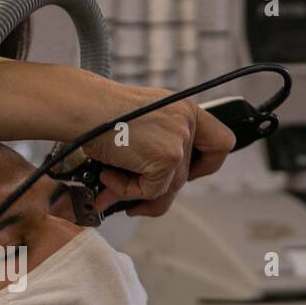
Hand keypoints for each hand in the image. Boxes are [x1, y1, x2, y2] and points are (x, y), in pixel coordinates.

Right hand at [77, 80, 234, 215]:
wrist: (84, 108)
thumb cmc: (100, 114)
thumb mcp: (140, 124)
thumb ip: (155, 148)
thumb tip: (151, 189)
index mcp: (185, 110)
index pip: (221, 143)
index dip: (207, 165)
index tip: (187, 173)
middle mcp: (187, 122)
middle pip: (186, 176)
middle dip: (157, 191)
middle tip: (134, 196)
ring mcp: (180, 139)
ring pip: (169, 188)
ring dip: (137, 194)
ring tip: (110, 182)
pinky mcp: (168, 156)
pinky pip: (152, 191)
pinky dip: (127, 191)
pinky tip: (108, 175)